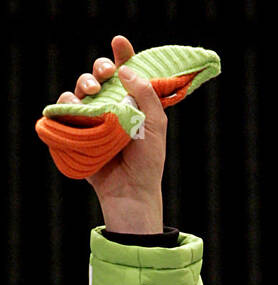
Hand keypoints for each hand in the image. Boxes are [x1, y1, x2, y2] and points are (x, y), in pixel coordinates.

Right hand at [55, 34, 167, 231]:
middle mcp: (111, 106)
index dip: (122, 55)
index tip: (119, 43)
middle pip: (99, 76)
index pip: (125, 72)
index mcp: (132, 102)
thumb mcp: (156, 124)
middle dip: (100, 67)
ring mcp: (92, 118)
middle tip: (105, 73)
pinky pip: (64, 110)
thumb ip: (146, 94)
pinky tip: (74, 106)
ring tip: (92, 91)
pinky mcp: (77, 131)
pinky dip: (66, 104)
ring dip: (84, 83)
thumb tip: (125, 69)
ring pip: (81, 89)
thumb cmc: (147, 161)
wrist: (131, 190)